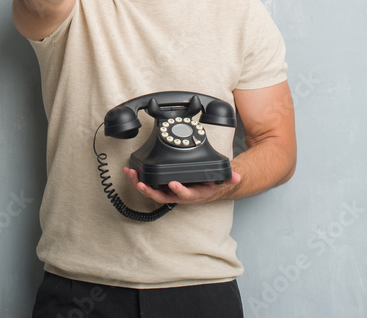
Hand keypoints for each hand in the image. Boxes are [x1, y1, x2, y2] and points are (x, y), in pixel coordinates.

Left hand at [122, 167, 241, 204]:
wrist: (206, 188)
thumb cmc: (210, 185)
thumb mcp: (221, 181)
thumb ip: (228, 178)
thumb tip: (235, 177)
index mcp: (192, 194)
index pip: (185, 195)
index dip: (179, 190)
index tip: (173, 183)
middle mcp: (177, 195)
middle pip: (160, 196)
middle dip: (149, 190)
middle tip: (140, 183)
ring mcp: (168, 192)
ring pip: (151, 191)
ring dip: (139, 183)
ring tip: (130, 174)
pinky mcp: (161, 186)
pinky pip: (148, 184)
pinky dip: (138, 178)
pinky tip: (130, 171)